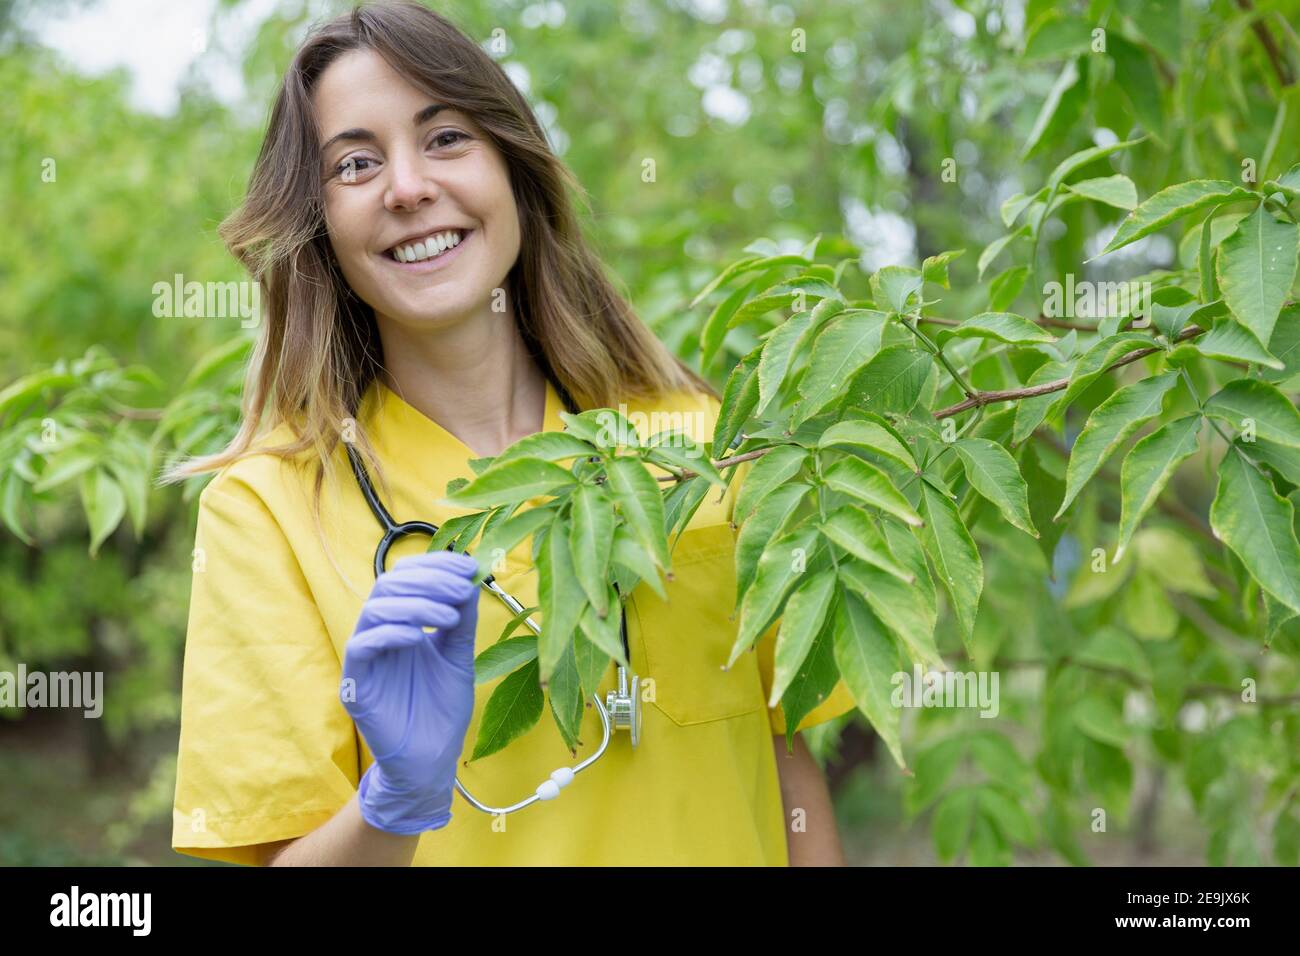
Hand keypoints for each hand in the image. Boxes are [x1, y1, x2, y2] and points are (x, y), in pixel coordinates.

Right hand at [340, 550, 480, 834]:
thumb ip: (461, 621)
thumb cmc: (441, 711)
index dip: (435, 566)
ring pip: (375, 610)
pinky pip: (362, 646)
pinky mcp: (355, 683)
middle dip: (429, 581)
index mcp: (402, 624)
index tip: (469, 566)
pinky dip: (390, 634)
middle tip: (462, 588)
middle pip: (389, 586)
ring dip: (416, 604)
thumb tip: (471, 576)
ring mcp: (365, 658)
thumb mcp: (458, 657)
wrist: (431, 762)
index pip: (408, 578)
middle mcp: (380, 634)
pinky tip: (419, 638)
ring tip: (450, 616)